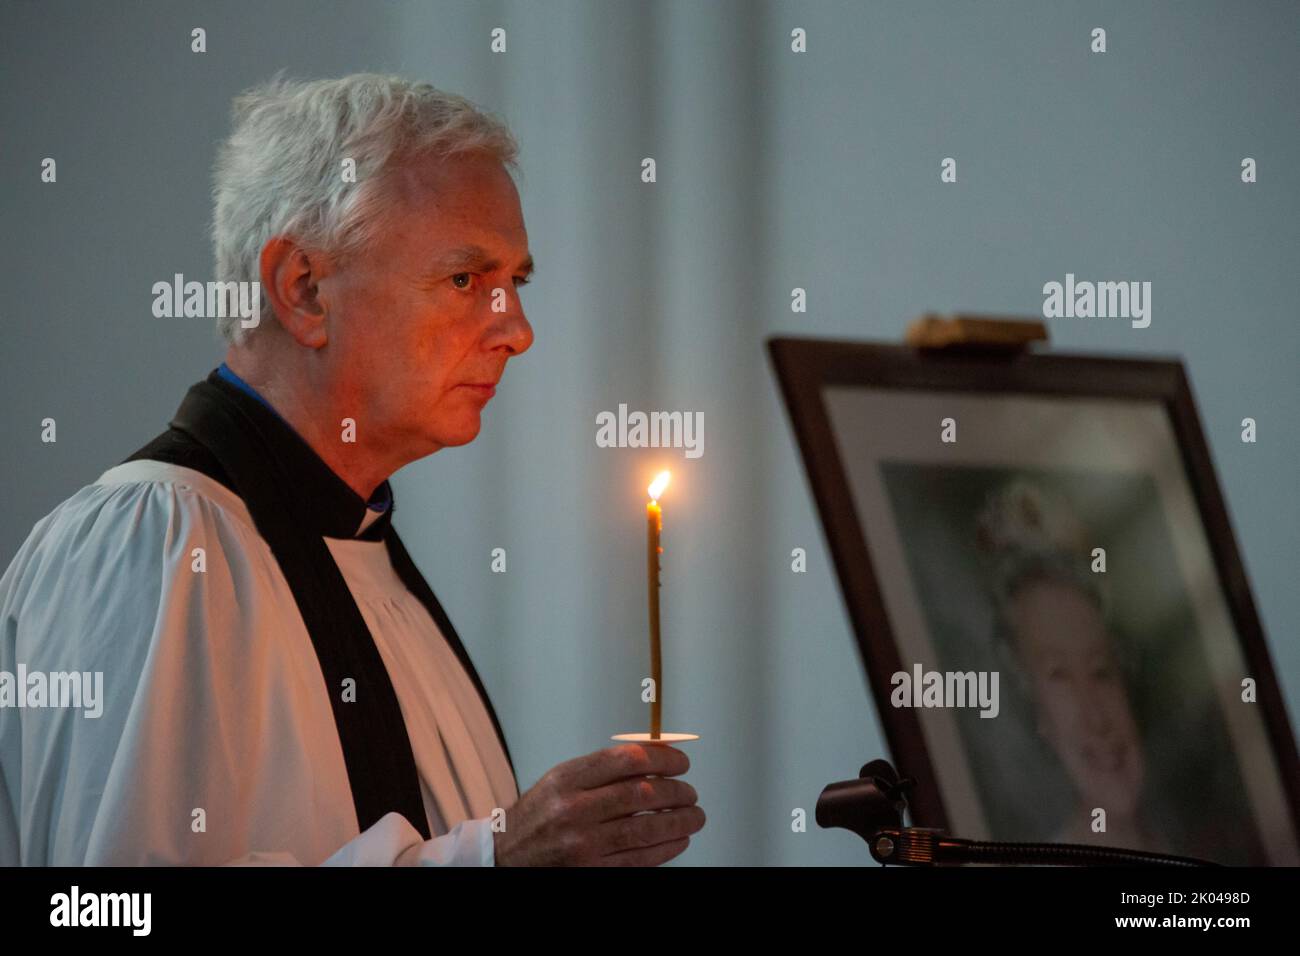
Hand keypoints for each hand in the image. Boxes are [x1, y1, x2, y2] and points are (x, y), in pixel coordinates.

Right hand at [493, 743, 704, 865]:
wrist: (505, 856)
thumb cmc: (537, 816)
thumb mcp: (561, 779)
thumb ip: (604, 769)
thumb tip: (655, 758)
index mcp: (567, 778)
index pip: (626, 760)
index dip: (662, 759)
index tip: (680, 762)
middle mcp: (574, 809)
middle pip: (640, 794)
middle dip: (676, 791)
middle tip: (690, 791)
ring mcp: (583, 843)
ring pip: (645, 829)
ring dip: (679, 821)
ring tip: (694, 815)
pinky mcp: (591, 870)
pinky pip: (639, 859)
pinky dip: (665, 848)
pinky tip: (678, 840)